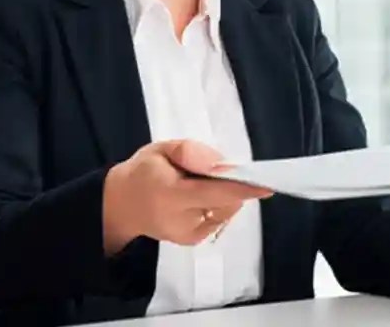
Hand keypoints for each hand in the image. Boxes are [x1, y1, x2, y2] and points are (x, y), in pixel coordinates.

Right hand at [102, 140, 271, 254]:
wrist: (121, 205)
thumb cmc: (145, 172)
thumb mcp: (160, 149)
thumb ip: (190, 152)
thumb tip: (221, 164)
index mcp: (169, 194)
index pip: (214, 193)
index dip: (243, 189)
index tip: (268, 185)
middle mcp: (179, 220)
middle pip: (226, 202)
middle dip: (235, 185)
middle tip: (215, 170)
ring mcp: (187, 234)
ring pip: (226, 209)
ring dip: (224, 194)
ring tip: (197, 184)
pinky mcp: (192, 240)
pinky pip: (220, 217)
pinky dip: (218, 204)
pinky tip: (197, 198)